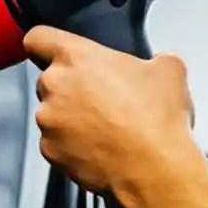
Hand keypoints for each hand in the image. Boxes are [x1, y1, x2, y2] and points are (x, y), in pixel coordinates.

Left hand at [23, 25, 202, 205]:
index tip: (53, 51)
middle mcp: (54, 85)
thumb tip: (159, 63)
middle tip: (101, 99)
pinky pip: (55, 142)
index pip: (38, 37)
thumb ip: (154, 58)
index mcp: (76, 57)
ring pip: (52, 113)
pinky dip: (71, 145)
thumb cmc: (155, 120)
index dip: (45, 43)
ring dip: (71, 118)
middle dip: (71, 88)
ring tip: (105, 128)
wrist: (152, 169)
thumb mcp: (169, 70)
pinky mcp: (49, 150)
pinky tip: (99, 148)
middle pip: (50, 79)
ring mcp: (48, 120)